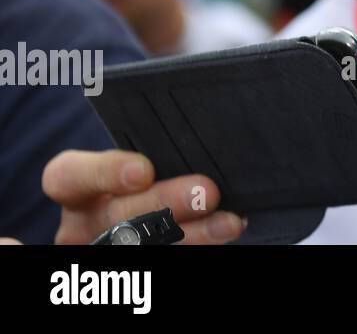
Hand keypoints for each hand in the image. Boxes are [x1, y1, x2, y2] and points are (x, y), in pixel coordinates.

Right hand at [42, 149, 244, 244]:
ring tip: (227, 223)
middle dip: (164, 203)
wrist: (151, 211)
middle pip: (115, 216)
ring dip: (190, 234)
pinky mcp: (127, 271)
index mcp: (76, 189)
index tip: (144, 170)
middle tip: (205, 193)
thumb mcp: (141, 162)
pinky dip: (196, 246)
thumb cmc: (151, 175)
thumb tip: (200, 146)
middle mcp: (83, 222)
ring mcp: (103, 248)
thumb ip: (157, 155)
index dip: (104, 172)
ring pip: (142, 246)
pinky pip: (162, 259)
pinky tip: (222, 233)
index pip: (68, 176)